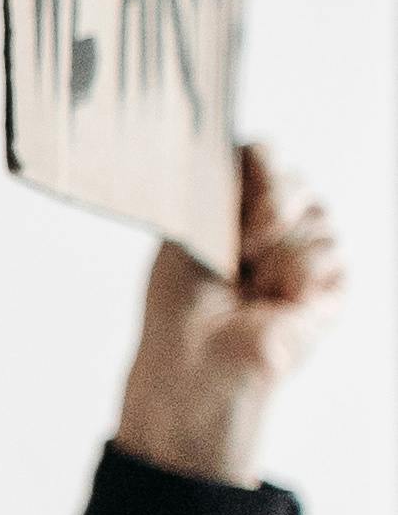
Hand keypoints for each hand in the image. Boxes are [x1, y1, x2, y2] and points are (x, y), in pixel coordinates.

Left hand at [118, 145, 342, 483]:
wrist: (194, 358)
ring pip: (316, 219)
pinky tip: (276, 300)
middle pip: (294, 180)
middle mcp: (279, 222)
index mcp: (237, 205)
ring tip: (250, 286)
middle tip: (240, 249)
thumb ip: (220, 195)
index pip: (261, 155)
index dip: (256, 167)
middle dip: (267, 208)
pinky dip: (296, 277)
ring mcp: (308, 251)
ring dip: (274, 254)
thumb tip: (252, 157)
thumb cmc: (182, 303)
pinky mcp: (331, 285)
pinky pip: (328, 256)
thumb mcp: (187, 235)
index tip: (234, 196)